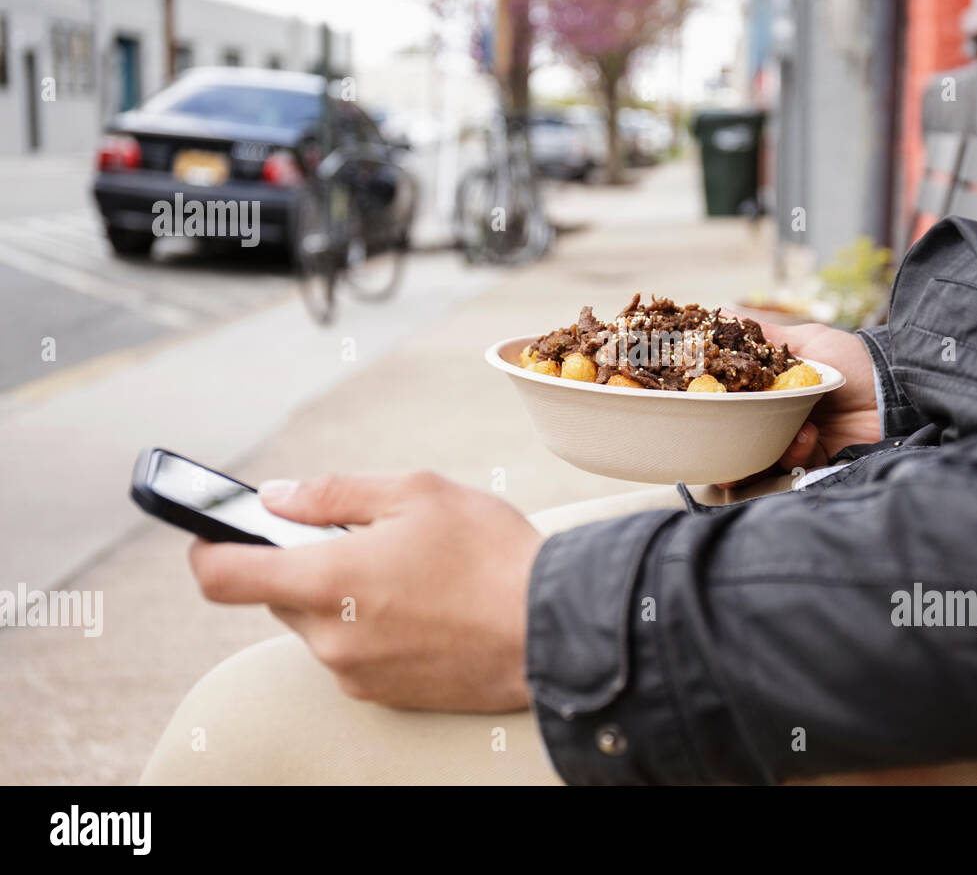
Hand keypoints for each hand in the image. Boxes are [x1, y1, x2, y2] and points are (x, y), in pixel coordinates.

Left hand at [188, 472, 541, 711]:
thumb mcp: (416, 494)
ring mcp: (355, 675)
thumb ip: (333, 494)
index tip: (218, 532)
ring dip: (343, 596)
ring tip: (410, 573)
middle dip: (305, 563)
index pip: (220, 576)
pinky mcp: (384, 696)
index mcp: (327, 582)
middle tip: (363, 538)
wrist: (554, 629)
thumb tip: (276, 498)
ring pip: (319, 624)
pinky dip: (371, 627)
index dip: (209, 547)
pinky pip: (353, 654)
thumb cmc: (492, 554)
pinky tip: (424, 607)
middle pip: (276, 595)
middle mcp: (329, 638)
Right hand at [720, 320, 881, 485]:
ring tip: (772, 436)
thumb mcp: (807, 340)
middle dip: (723, 444)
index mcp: (772, 388)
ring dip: (757, 451)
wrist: (896, 391)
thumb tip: (722, 312)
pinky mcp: (813, 461)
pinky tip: (809, 436)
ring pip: (758, 457)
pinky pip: (788, 467)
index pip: (733, 399)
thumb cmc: (853, 360)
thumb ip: (763, 333)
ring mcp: (794, 440)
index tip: (694, 406)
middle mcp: (778, 415)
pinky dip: (793, 453)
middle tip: (714, 445)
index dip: (713, 405)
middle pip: (738, 434)